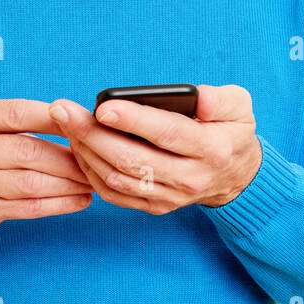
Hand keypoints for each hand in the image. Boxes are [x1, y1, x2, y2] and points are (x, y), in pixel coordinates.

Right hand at [0, 98, 93, 237]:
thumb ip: (17, 122)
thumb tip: (76, 120)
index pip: (17, 112)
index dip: (54, 118)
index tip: (84, 123)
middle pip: (27, 150)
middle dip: (68, 157)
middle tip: (94, 160)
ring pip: (30, 182)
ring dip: (68, 183)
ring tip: (91, 182)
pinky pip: (27, 207)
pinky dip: (58, 204)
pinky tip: (78, 200)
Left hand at [49, 84, 261, 214]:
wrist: (235, 176)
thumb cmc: (230, 132)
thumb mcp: (240, 107)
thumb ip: (220, 99)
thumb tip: (198, 97)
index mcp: (212, 149)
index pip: (167, 134)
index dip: (133, 121)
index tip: (103, 107)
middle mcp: (190, 178)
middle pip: (131, 159)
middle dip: (92, 134)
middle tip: (63, 110)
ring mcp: (169, 197)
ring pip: (117, 177)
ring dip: (85, 150)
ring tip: (65, 122)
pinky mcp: (154, 206)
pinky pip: (113, 192)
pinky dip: (90, 170)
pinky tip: (77, 146)